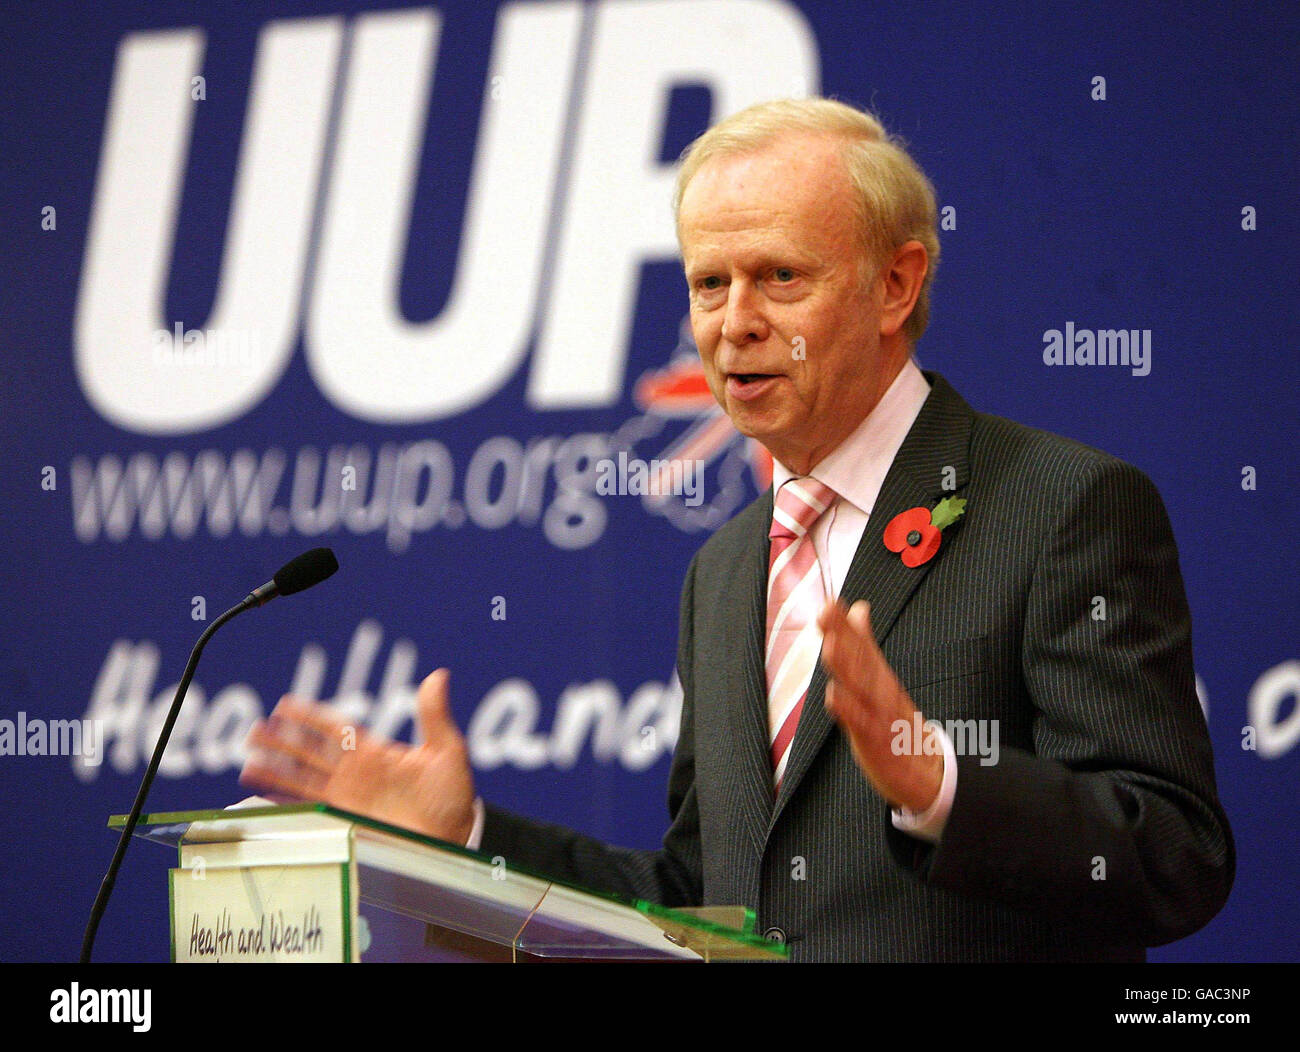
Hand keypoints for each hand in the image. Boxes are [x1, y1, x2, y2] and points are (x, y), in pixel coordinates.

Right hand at [240, 668, 476, 844]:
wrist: (453, 838)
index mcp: (375, 752)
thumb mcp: (447, 752)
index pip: (334, 729)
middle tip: (253, 731)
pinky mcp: (344, 821)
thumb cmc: (453, 796)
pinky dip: (285, 802)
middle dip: (282, 741)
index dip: (310, 717)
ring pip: (302, 779)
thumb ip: (434, 716)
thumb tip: (438, 677)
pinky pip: (308, 808)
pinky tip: (264, 797)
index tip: (284, 705)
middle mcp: (355, 773)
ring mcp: (347, 797)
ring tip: (247, 761)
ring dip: (276, 770)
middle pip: (309, 752)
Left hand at [817, 599, 942, 811]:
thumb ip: (864, 642)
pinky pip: (860, 724)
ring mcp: (878, 714)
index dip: (843, 623)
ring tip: (830, 644)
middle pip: (859, 658)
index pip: (860, 644)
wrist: (926, 771)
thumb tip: (858, 607)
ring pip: (860, 687)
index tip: (830, 600)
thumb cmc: (895, 720)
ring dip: (845, 665)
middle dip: (842, 634)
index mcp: (878, 675)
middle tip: (827, 609)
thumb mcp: (881, 678)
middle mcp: (879, 690)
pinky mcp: (876, 740)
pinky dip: (848, 710)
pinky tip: (833, 695)